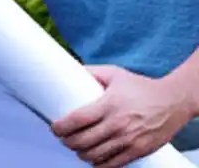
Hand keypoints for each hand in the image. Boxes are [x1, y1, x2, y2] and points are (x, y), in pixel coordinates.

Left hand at [51, 65, 194, 167]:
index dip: (60, 127)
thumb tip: (68, 70)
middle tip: (63, 137)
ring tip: (77, 147)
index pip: (77, 121)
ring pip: (94, 155)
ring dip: (80, 153)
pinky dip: (98, 163)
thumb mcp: (115, 74)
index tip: (54, 128)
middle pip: (82, 141)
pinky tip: (93, 158)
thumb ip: (91, 72)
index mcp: (109, 105)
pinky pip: (112, 164)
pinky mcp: (138, 151)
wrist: (173, 101)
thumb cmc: (142, 87)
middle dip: (67, 141)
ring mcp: (128, 140)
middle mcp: (117, 124)